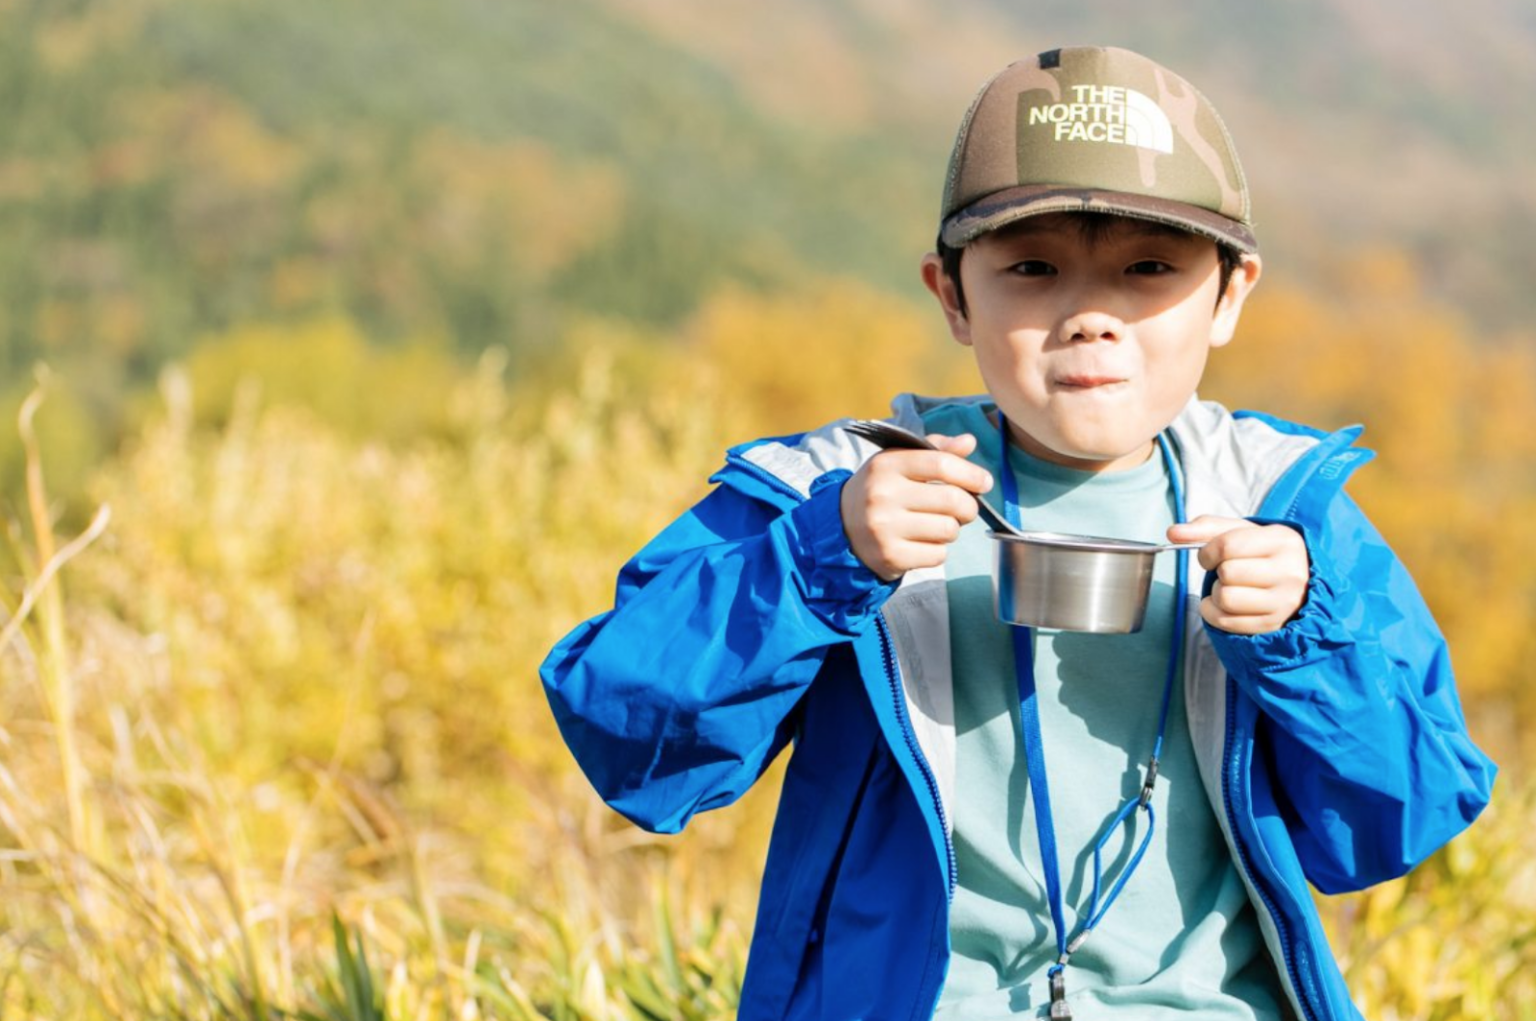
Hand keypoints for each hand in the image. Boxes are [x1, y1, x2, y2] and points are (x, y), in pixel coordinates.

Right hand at [840, 433, 993, 581]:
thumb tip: (969, 441)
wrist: (842, 528)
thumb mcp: (899, 462)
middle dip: (968, 506)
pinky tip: (921, 543)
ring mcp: (885, 528)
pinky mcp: (890, 556)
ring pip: (948, 530)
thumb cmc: (881, 490)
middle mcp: (882, 495)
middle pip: (952, 500)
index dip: (970, 474)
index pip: (941, 464)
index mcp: (886, 465)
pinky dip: (937, 550)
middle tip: (964, 509)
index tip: (984, 482)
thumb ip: (935, 450)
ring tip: (936, 525)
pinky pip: (937, 555)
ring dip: (951, 529)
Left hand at [1166, 515, 1309, 634]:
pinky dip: (1213, 613)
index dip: (1208, 552)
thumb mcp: (1241, 532)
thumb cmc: (1261, 554)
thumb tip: (1173, 532)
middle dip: (1217, 572)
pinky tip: (1224, 605)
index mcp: (1282, 540)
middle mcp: (1289, 572)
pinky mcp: (1272, 624)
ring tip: (1229, 587)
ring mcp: (1284, 602)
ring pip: (1226, 598)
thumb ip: (1205, 528)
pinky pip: (1226, 622)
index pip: (1228, 545)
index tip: (1209, 556)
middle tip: (1226, 572)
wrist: (1295, 583)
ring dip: (1216, 593)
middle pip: (1226, 573)